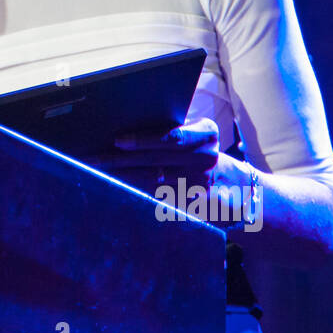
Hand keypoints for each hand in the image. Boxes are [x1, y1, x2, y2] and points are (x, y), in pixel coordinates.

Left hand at [84, 117, 234, 193]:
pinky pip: (159, 198)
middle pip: (157, 160)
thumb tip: (127, 127)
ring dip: (122, 177)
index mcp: (207, 133)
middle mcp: (207, 157)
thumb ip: (172, 130)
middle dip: (121, 160)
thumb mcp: (198, 136)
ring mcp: (202, 184)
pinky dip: (136, 193)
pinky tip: (115, 190)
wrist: (239, 187)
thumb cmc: (203, 153)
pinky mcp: (196, 206)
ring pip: (153, 181)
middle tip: (93, 158)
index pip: (172, 136)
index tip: (118, 141)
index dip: (143, 139)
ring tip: (97, 172)